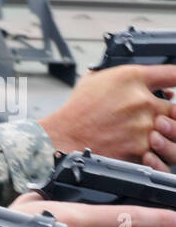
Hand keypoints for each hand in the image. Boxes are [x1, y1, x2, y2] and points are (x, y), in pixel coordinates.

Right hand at [39, 63, 175, 169]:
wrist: (62, 137)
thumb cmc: (76, 110)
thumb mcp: (95, 79)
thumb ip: (121, 75)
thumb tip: (142, 77)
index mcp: (133, 78)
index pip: (173, 74)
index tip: (173, 86)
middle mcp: (142, 101)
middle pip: (175, 107)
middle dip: (167, 113)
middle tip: (153, 116)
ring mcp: (143, 126)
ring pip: (172, 130)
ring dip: (164, 133)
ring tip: (150, 134)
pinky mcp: (139, 148)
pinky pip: (159, 152)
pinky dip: (154, 152)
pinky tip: (145, 148)